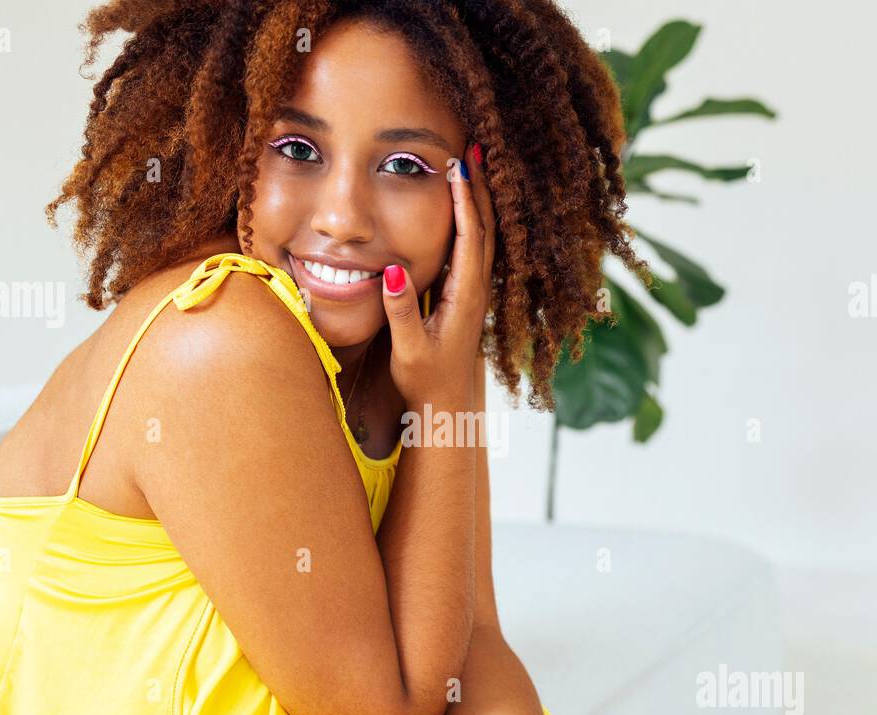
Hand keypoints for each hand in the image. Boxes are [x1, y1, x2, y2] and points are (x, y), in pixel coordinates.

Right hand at [380, 142, 493, 408]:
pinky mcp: (467, 296)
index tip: (458, 166)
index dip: (466, 200)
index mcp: (465, 297)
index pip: (470, 238)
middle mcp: (477, 290)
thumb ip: (401, 311)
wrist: (446, 405)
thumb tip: (392, 270)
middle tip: (473, 147)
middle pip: (485, 228)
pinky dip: (472, 219)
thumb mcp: (408, 349)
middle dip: (480, 186)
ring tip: (471, 164)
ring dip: (479, 199)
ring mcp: (475, 292)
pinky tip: (463, 204)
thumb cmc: (424, 380)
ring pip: (482, 235)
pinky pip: (474, 248)